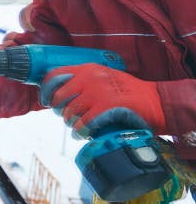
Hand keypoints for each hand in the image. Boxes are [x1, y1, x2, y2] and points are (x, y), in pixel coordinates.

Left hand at [40, 64, 165, 137]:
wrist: (157, 101)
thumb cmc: (127, 92)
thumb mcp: (103, 78)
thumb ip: (83, 82)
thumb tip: (59, 95)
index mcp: (87, 69)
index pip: (54, 76)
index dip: (46, 91)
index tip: (46, 101)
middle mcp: (90, 78)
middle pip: (58, 97)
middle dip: (59, 110)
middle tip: (66, 117)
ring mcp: (98, 92)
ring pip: (69, 112)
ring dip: (70, 123)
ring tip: (76, 127)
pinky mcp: (107, 108)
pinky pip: (83, 123)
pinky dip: (80, 131)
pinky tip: (81, 134)